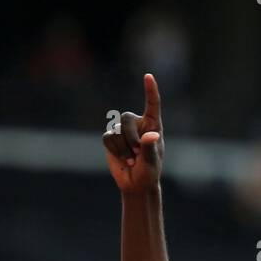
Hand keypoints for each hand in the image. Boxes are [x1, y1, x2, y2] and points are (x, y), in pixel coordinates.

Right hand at [102, 73, 163, 193]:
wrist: (136, 184)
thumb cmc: (149, 172)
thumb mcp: (151, 162)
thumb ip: (150, 148)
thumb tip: (151, 135)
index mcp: (153, 125)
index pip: (152, 105)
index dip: (150, 90)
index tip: (148, 76)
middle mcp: (137, 123)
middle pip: (126, 120)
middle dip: (131, 139)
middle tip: (138, 154)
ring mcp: (122, 129)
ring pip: (116, 131)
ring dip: (123, 149)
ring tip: (132, 160)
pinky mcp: (111, 137)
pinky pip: (108, 138)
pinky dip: (115, 150)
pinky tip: (122, 158)